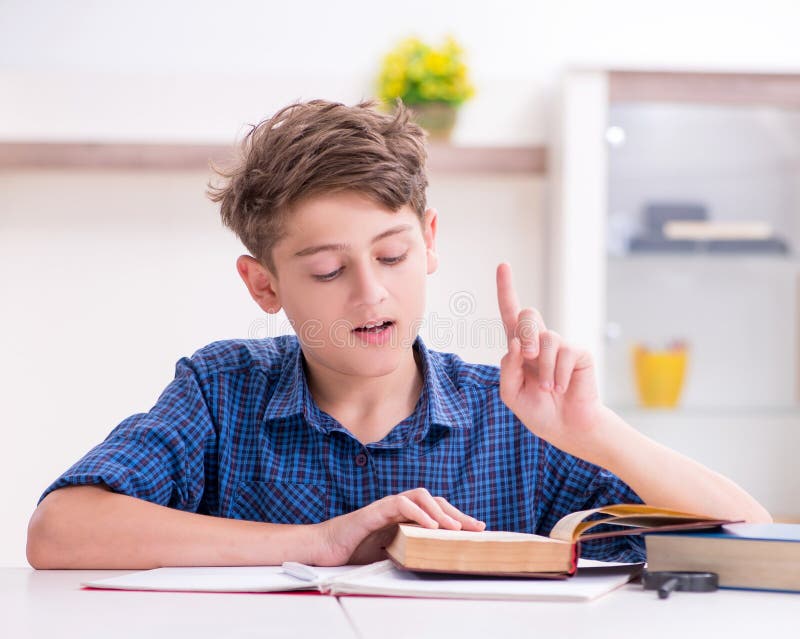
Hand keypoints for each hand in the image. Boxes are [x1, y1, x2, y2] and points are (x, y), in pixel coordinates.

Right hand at [311, 488, 484, 565]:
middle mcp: (396, 508)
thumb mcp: (389, 553)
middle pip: (433, 501)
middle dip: (457, 513)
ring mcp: (385, 506)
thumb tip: (436, 561)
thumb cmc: (352, 552)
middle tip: (477, 528)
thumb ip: (409, 550)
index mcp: (402, 517)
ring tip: (456, 528)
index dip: (457, 518)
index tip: (477, 530)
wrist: (323, 549)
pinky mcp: (373, 511)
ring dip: (441, 511)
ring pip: (419, 496)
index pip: (435, 511)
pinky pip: (399, 504)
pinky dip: (418, 513)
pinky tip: (431, 525)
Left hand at [496, 262, 604, 460]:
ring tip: (549, 388)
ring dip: (543, 369)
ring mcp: (560, 346)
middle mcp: (540, 342)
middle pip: (527, 315)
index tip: (503, 266)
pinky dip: (558, 375)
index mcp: (520, 348)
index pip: (510, 314)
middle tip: (527, 356)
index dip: (507, 290)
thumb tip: (516, 342)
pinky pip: (563, 353)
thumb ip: (508, 368)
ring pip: (545, 338)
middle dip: (525, 332)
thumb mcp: (511, 393)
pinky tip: (562, 388)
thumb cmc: (539, 410)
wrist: (566, 428)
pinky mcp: (579, 353)